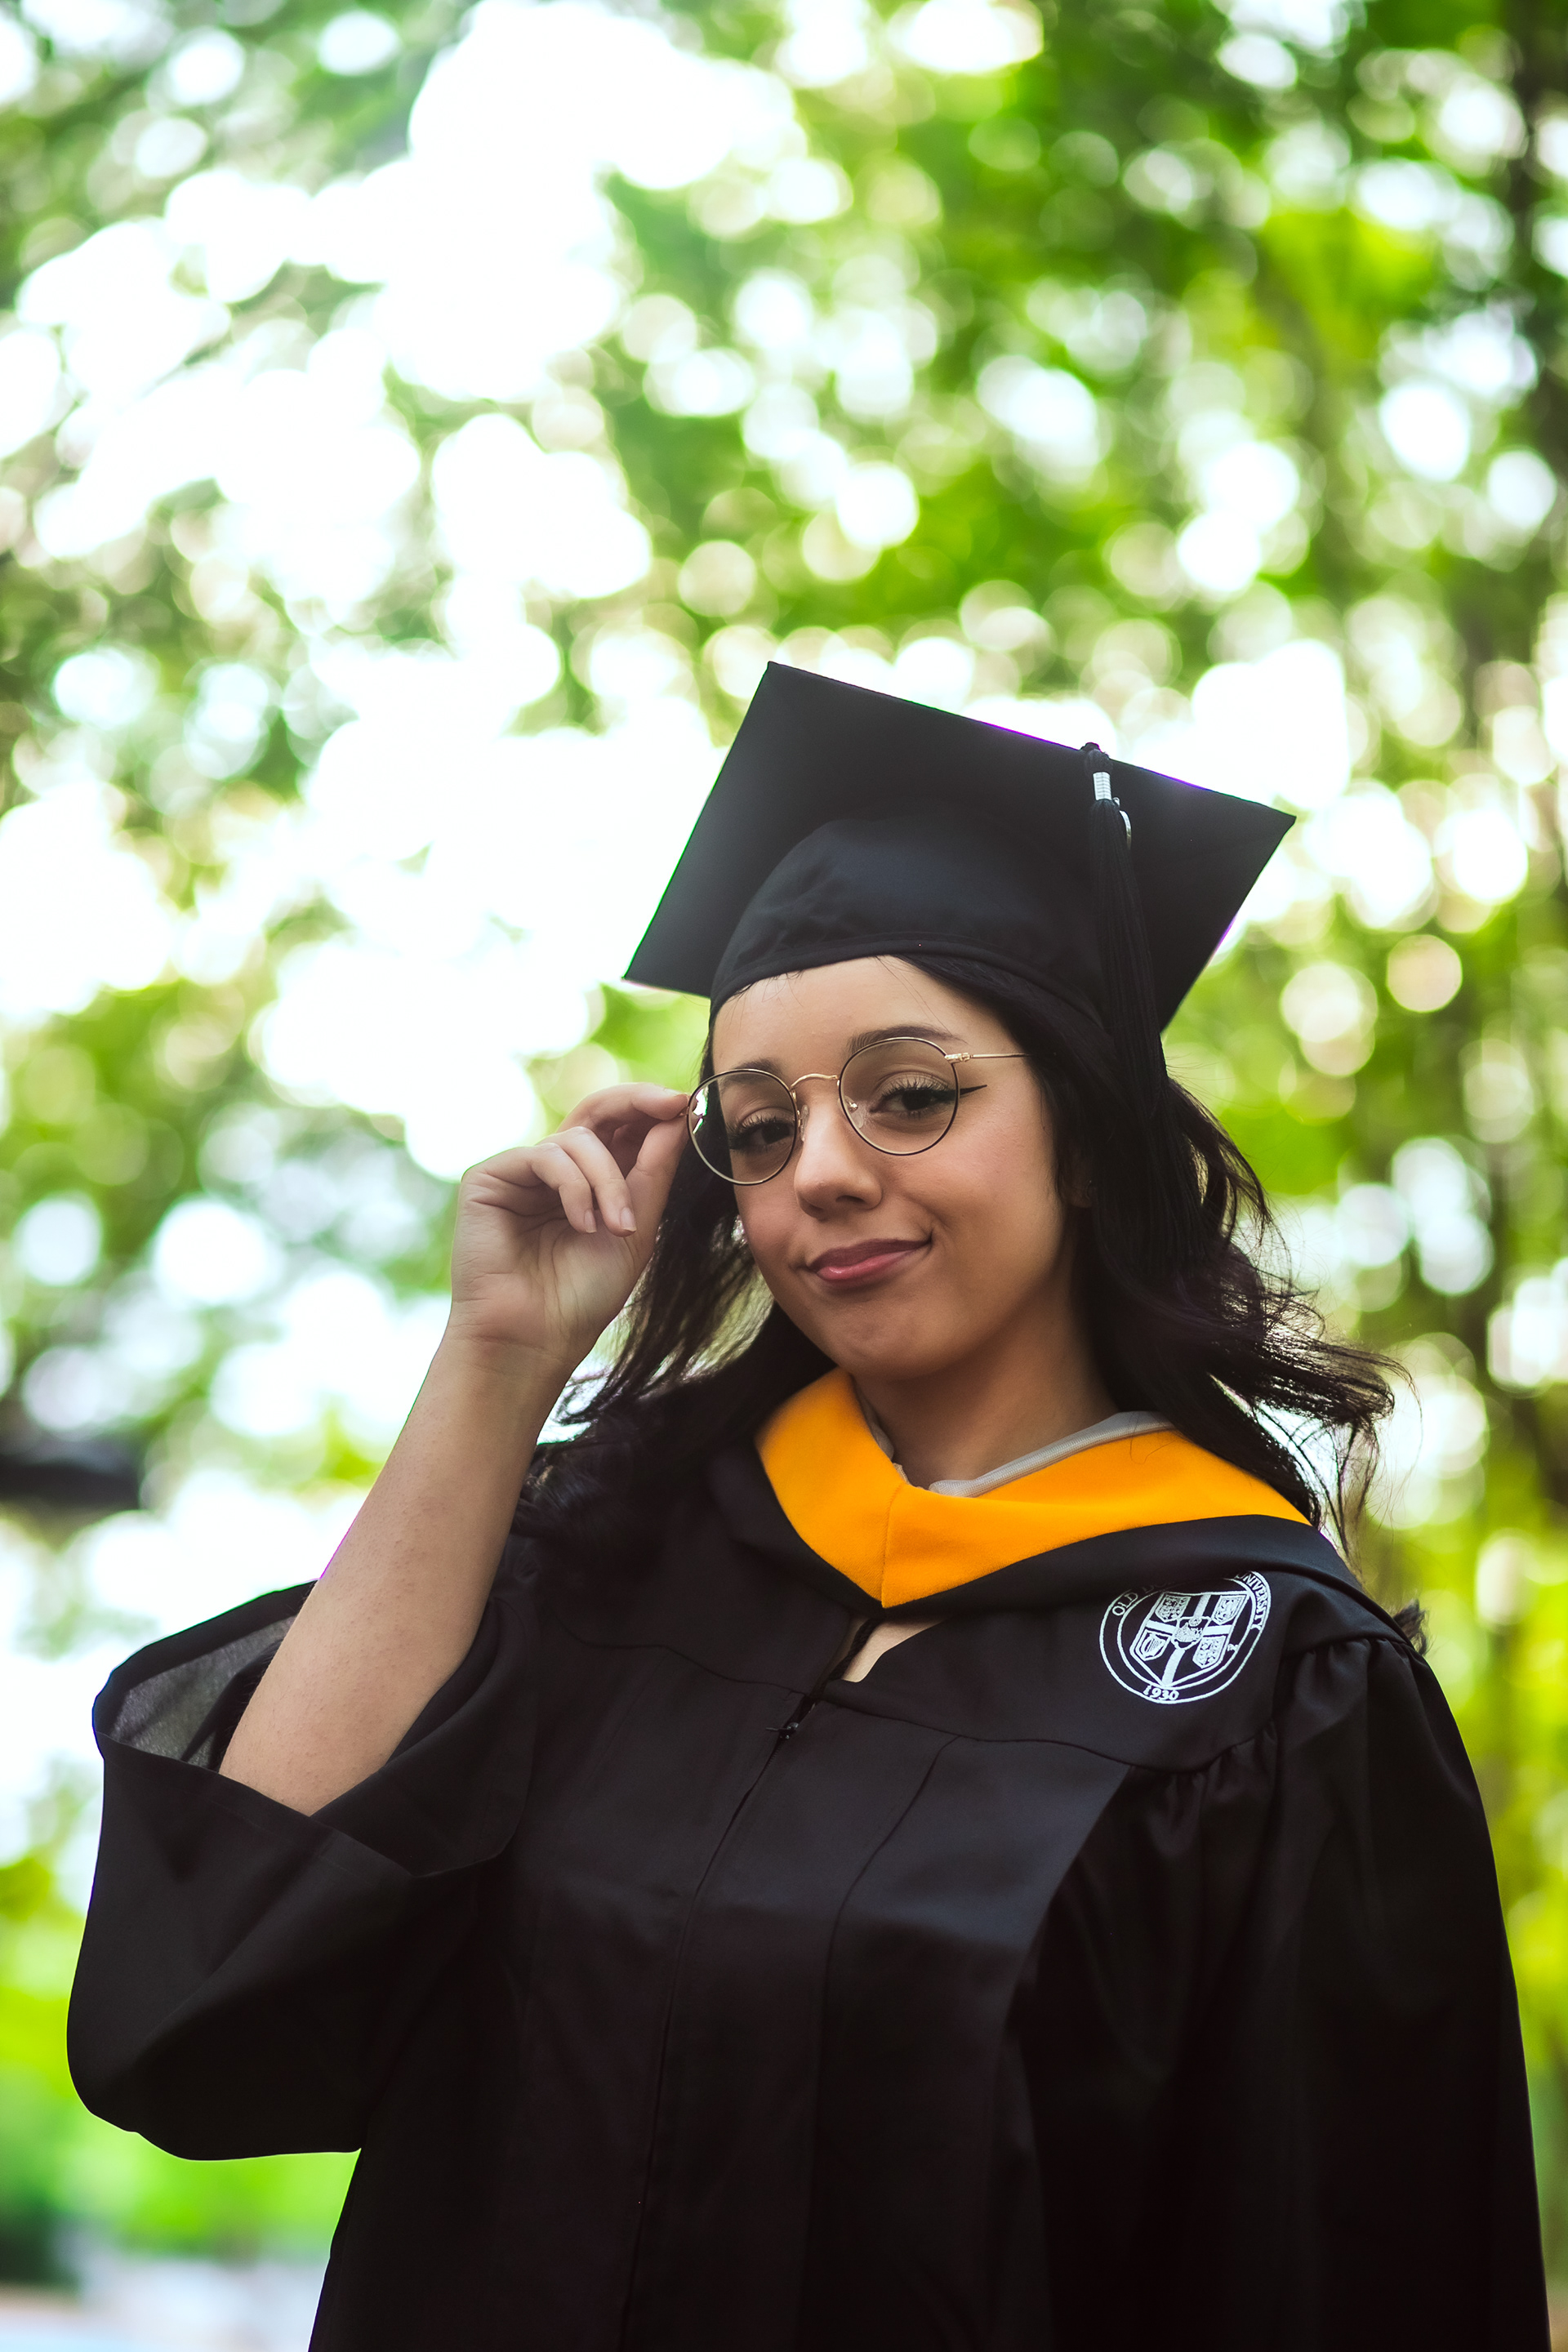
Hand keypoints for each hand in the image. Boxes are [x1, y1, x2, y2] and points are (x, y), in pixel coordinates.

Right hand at [446, 1084, 691, 1372]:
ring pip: (579, 1140)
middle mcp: (555, 1169)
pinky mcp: (488, 1178)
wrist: (536, 1339)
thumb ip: (654, 1170)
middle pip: (596, 1109)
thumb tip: (678, 1111)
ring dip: (610, 1182)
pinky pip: (545, 1156)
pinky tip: (582, 1227)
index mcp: (591, 1180)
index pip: (621, 1126)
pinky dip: (575, 1189)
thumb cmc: (585, 1295)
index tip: (686, 1104)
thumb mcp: (637, 1227)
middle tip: (671, 1105)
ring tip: (618, 1230)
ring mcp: (520, 1171)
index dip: (651, 1108)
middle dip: (636, 1102)